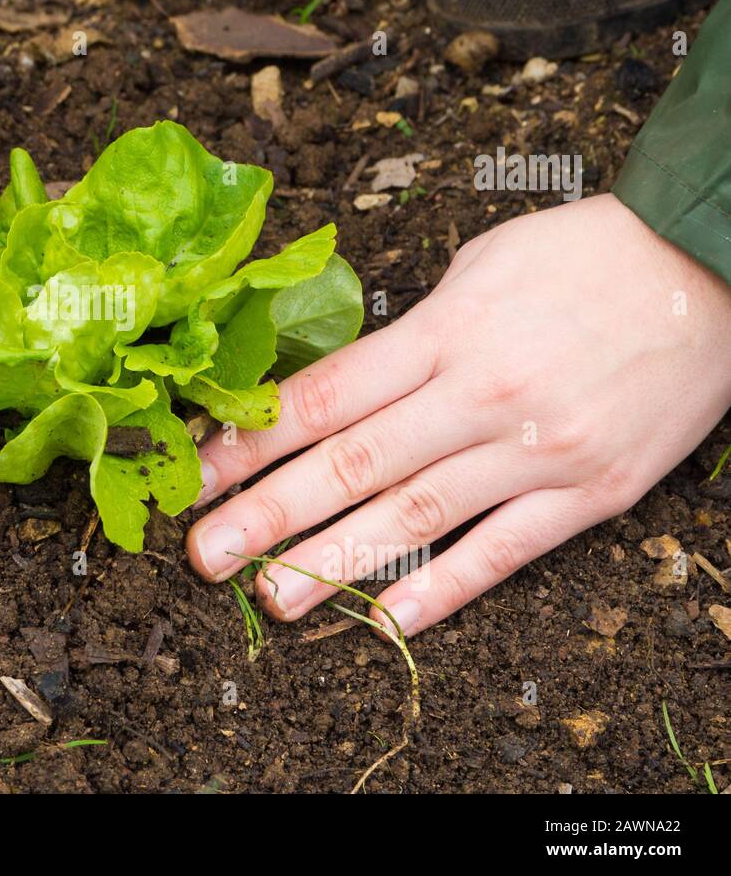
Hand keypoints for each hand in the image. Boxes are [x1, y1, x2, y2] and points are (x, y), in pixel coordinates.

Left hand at [186, 193, 730, 635]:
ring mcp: (538, 448)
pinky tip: (392, 618)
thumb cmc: (582, 258)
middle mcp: (482, 394)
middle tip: (204, 556)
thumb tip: (337, 390)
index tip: (196, 475)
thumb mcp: (476, 270)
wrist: (709, 265)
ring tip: (273, 599)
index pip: (325, 398)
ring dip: (337, 563)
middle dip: (268, 514)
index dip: (251, 442)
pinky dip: (448, 586)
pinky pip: (508, 549)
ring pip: (418, 516)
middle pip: (354, 464)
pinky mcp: (593, 491)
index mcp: (445, 332)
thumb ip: (407, 336)